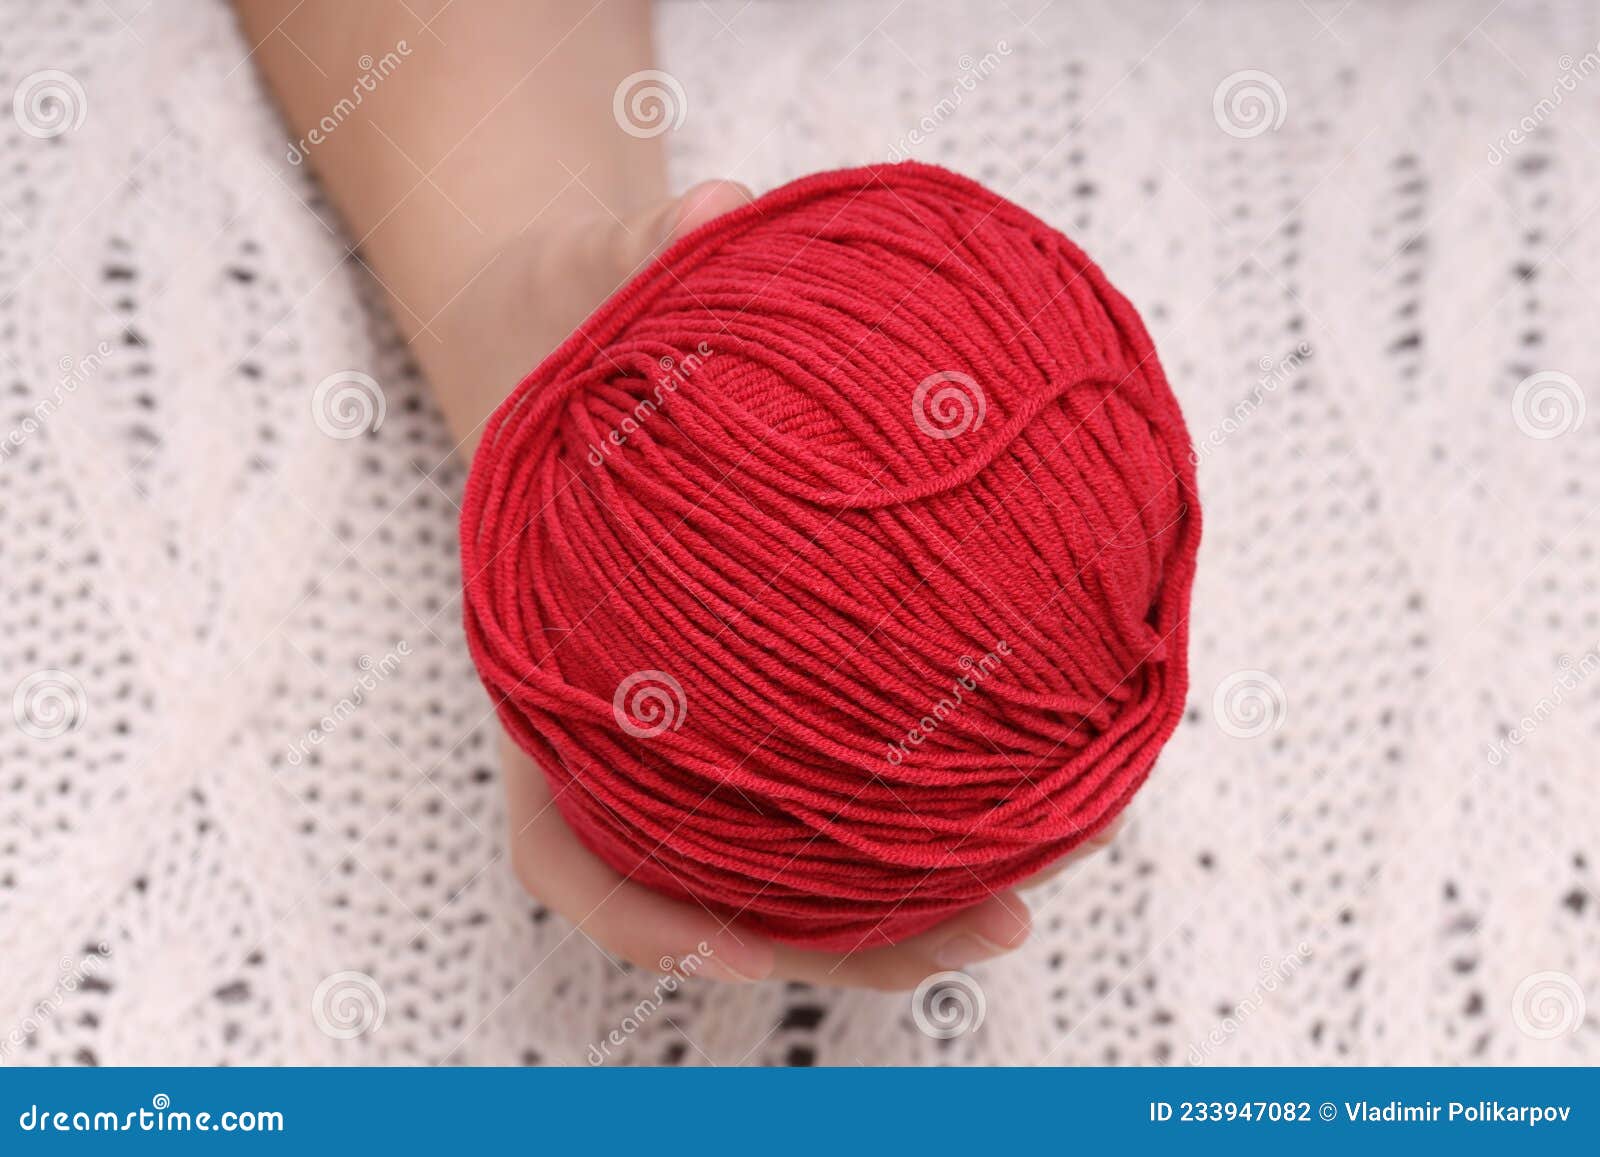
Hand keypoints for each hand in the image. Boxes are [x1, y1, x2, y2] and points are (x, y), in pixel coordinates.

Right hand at [464, 180, 1113, 988]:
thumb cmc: (565, 336)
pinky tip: (1035, 752)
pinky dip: (931, 786)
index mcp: (558, 678)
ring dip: (919, 892)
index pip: (564, 845)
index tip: (740, 953)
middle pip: (723, 893)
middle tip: (995, 926)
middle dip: (856, 934)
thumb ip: (627, 258)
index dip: (644, 922)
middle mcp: (631, 727)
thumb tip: (714, 208)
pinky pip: (845, 760)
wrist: (571, 343)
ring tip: (1050, 872)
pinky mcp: (770, 683)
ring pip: (800, 858)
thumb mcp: (577, 286)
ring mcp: (705, 718)